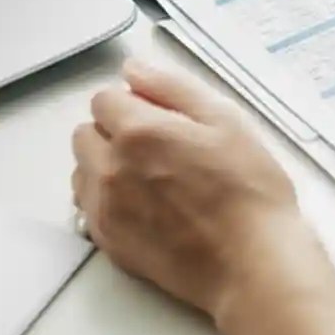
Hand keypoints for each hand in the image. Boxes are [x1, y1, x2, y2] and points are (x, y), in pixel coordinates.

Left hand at [72, 59, 334, 334]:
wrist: (252, 264)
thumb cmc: (250, 194)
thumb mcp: (227, 122)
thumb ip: (173, 88)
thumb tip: (136, 70)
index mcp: (139, 132)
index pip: (105, 98)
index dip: (135, 102)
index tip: (162, 116)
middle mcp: (110, 168)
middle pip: (86, 132)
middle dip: (114, 131)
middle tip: (161, 146)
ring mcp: (105, 208)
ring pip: (82, 170)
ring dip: (105, 165)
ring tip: (153, 178)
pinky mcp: (108, 242)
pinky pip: (88, 207)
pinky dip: (107, 199)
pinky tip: (146, 205)